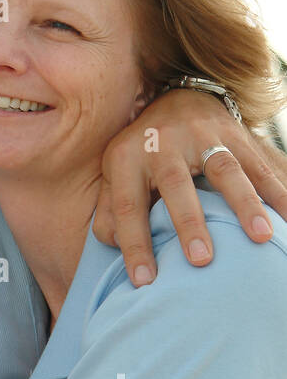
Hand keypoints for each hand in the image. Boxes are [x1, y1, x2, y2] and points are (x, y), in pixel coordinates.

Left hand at [94, 89, 286, 284]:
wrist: (177, 97)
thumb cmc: (142, 152)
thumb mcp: (114, 174)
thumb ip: (109, 210)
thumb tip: (112, 244)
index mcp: (126, 157)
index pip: (126, 204)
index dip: (134, 243)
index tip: (143, 280)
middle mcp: (162, 143)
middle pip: (175, 183)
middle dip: (188, 222)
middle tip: (201, 260)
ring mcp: (200, 135)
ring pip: (224, 169)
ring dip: (244, 203)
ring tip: (260, 237)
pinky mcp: (233, 133)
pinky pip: (258, 164)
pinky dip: (276, 190)